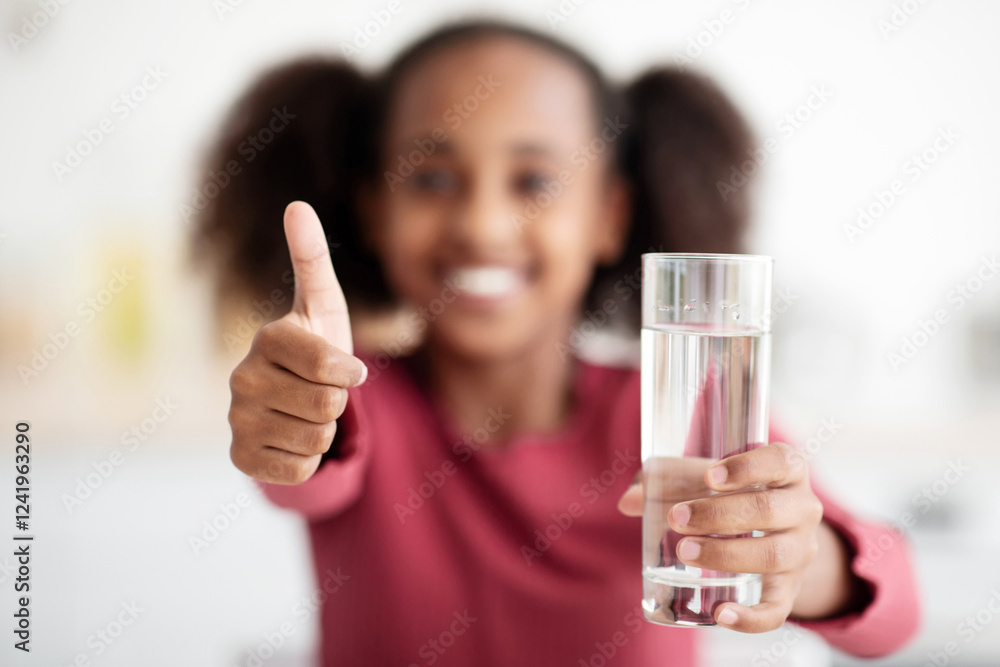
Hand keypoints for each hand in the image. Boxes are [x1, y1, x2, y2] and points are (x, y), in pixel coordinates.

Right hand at [229, 201, 366, 484]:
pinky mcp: (240, 458)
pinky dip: (309, 459)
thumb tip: (297, 205)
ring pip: (317, 439)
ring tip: (306, 412)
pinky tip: (292, 438)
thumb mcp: (323, 306)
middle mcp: (242, 378)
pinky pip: (302, 469)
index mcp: (268, 339)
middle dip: (338, 403)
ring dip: (324, 430)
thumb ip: (313, 258)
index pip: (330, 365)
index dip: (349, 373)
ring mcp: (236, 420)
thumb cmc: (316, 348)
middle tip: (321, 391)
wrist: (293, 404)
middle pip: (327, 404)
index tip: (350, 370)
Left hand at [618, 443, 829, 631]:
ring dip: (726, 555)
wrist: (768, 530)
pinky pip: (777, 610)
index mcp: (788, 470)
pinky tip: (721, 614)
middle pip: (770, 509)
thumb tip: (629, 501)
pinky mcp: (789, 590)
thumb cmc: (729, 492)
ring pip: (773, 555)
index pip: (780, 460)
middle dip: (720, 514)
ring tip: (684, 551)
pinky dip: (751, 617)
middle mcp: (803, 509)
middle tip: (677, 518)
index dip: (748, 467)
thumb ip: (665, 480)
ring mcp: (800, 551)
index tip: (709, 477)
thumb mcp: (704, 476)